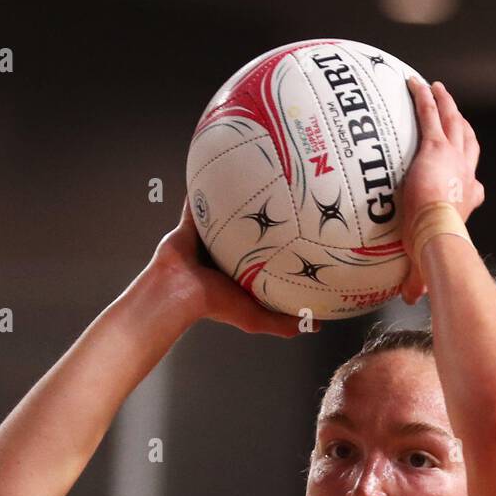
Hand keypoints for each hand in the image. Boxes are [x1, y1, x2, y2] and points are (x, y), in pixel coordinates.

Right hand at [149, 198, 315, 337]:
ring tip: (257, 182)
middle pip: (249, 234)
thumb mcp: (256, 318)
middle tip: (286, 202)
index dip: (283, 248)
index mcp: (240, 274)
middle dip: (265, 220)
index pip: (266, 259)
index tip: (303, 235)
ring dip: (238, 201)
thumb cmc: (214, 304)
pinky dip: (208, 187)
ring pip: (227, 216)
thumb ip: (284, 323)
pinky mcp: (192, 224)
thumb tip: (317, 326)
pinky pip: (201, 200)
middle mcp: (225, 256)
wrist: (178, 290)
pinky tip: (220, 170)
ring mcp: (208, 239)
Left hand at [401, 78, 484, 304]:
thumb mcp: (426, 263)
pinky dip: (425, 98)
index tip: (472, 181)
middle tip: (457, 116)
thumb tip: (409, 301)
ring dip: (448, 105)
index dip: (472, 181)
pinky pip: (430, 115)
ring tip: (439, 90)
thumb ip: (416, 279)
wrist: (437, 233)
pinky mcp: (436, 146)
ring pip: (455, 123)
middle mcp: (466, 175)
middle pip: (469, 144)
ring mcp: (453, 158)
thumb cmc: (435, 251)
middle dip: (464, 128)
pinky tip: (416, 84)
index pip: (474, 187)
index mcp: (468, 201)